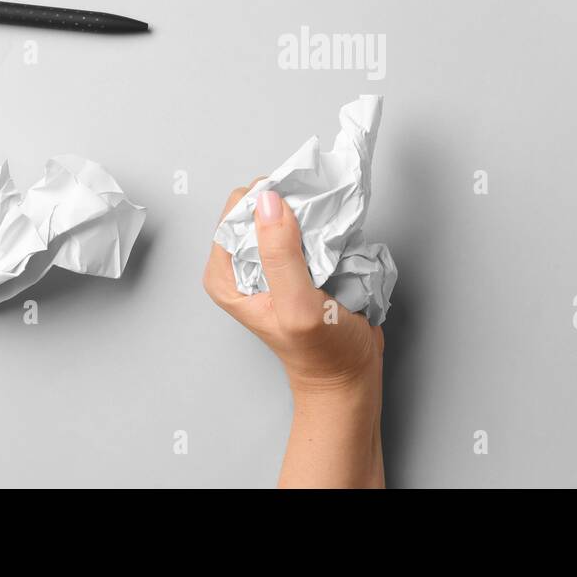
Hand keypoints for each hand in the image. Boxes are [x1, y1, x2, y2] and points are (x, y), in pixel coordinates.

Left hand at [203, 185, 383, 394]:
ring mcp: (271, 263)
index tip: (298, 212)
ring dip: (309, 214)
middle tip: (316, 227)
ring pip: (285, 213)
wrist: (349, 375)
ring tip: (327, 235)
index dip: (266, 202)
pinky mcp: (298, 261)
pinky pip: (306, 226)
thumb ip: (280, 255)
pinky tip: (334, 238)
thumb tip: (269, 200)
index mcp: (226, 276)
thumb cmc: (322, 352)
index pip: (235, 215)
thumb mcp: (297, 306)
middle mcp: (244, 266)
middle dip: (288, 206)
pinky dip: (321, 224)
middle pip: (260, 208)